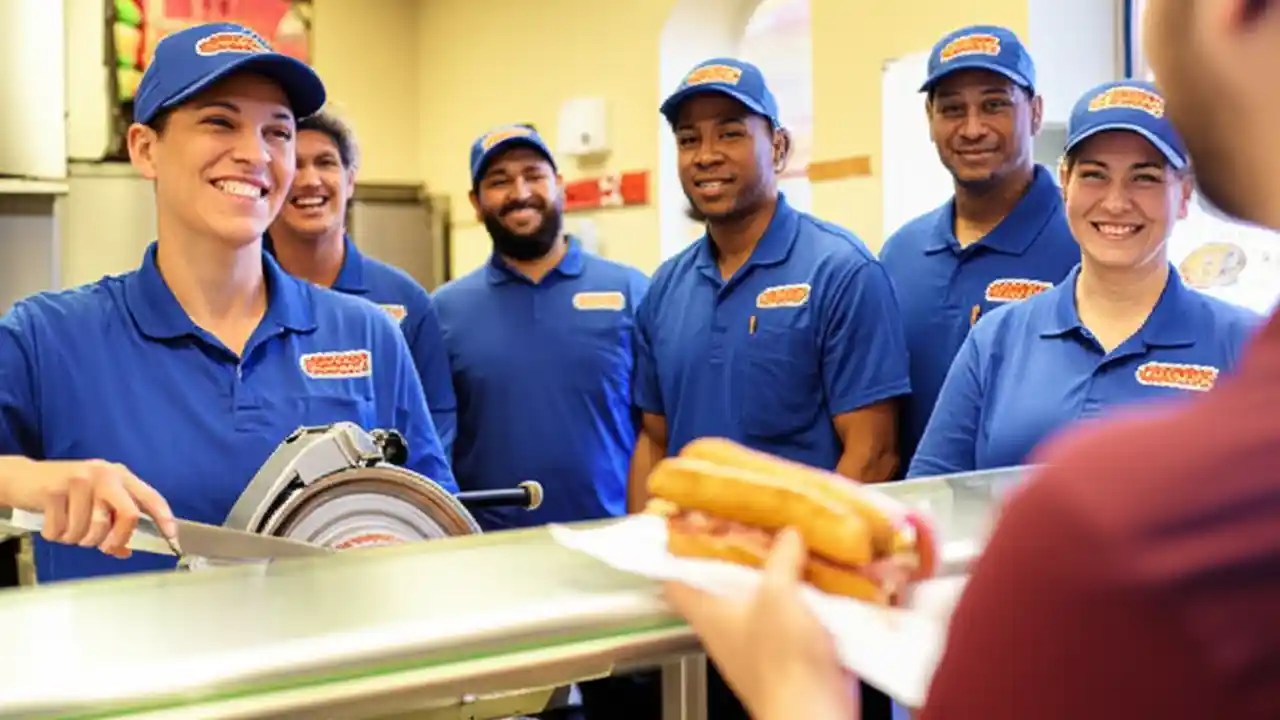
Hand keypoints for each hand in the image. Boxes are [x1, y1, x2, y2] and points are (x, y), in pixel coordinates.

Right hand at [28, 459, 176, 558]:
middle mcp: (105, 475)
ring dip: (78, 539)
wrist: (25, 477)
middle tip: (105, 547)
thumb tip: (125, 551)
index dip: (164, 517)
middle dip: (117, 539)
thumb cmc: (68, 492)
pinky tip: (54, 522)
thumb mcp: (96, 500)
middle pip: (128, 516)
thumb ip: (114, 521)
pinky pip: (62, 532)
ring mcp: (80, 481)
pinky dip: (56, 536)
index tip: (173, 537)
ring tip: (70, 527)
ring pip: (91, 530)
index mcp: (120, 476)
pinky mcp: (54, 491)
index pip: (150, 497)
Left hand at [662, 527, 858, 719]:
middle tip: (747, 525)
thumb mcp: (779, 595)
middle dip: (733, 556)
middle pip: (718, 586)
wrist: (813, 714)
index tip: (685, 527)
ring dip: (771, 577)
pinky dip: (796, 600)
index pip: (675, 581)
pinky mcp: (784, 657)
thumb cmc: (783, 660)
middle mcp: (724, 630)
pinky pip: (785, 618)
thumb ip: (781, 559)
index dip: (676, 552)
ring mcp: (754, 645)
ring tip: (786, 544)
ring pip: (755, 601)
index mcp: (708, 613)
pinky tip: (815, 582)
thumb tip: (788, 533)